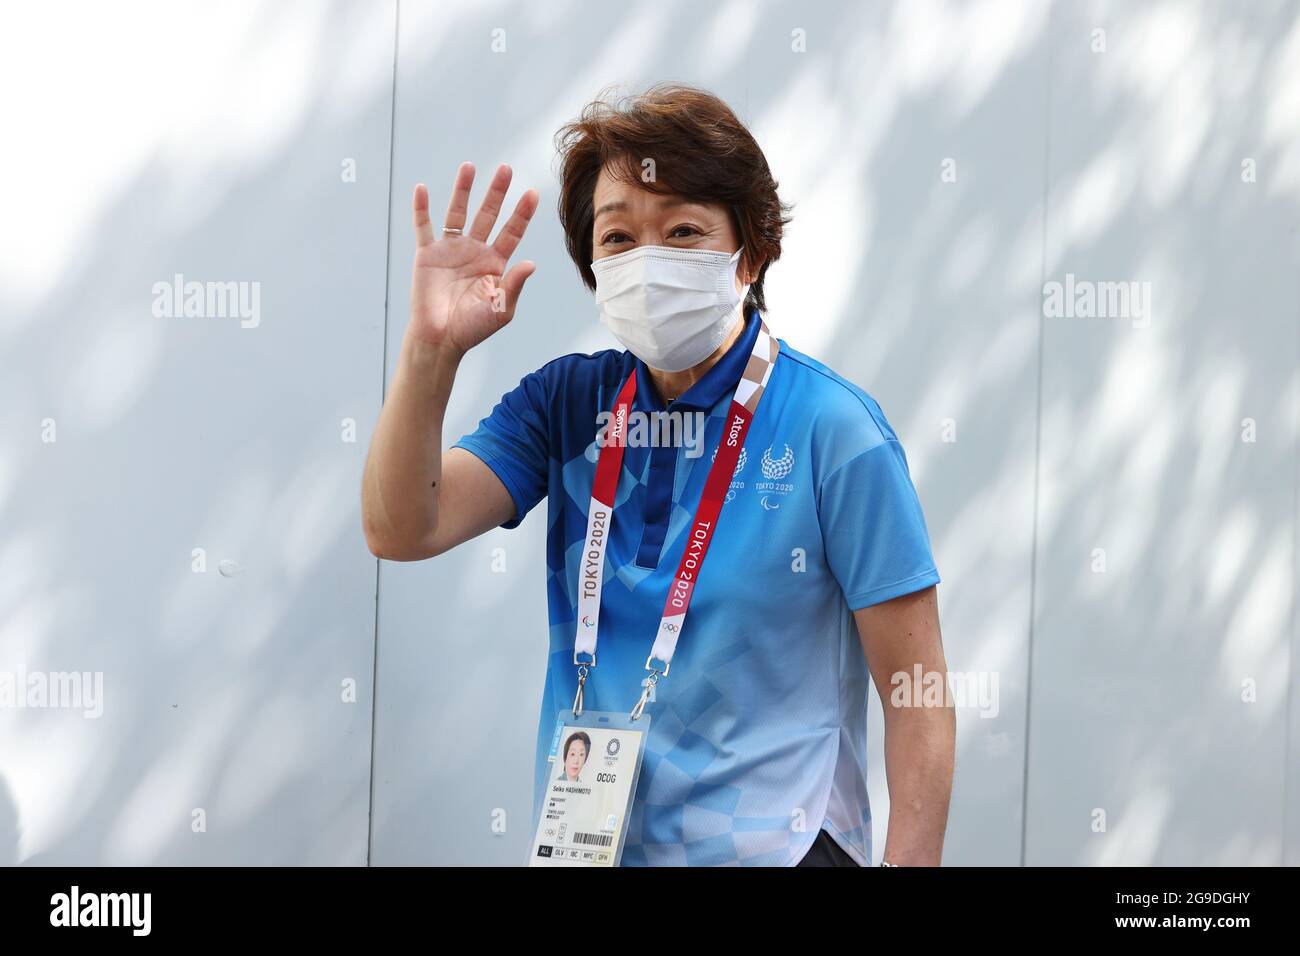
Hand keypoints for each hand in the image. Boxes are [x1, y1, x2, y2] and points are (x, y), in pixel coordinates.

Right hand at [408, 162, 537, 355]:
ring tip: (468, 167)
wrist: (441, 339)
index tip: (532, 193)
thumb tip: (531, 263)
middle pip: (488, 214)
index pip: (512, 231)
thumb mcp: (501, 308)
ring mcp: (451, 250)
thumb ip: (514, 284)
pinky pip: (423, 227)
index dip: (522, 213)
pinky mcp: (427, 254)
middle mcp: (475, 251)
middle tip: (506, 169)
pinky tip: (421, 189)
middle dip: (497, 192)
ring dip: (463, 190)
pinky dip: (421, 208)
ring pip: (457, 213)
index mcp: (495, 263)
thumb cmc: (473, 328)